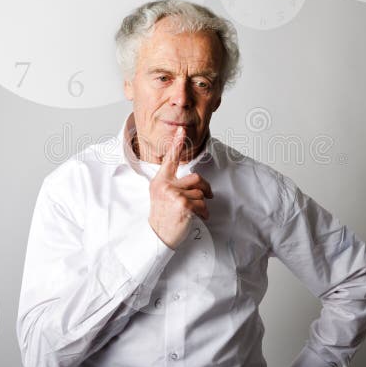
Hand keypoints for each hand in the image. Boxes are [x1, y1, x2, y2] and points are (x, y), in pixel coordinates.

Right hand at [148, 126, 212, 247]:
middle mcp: (165, 185)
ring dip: (202, 205)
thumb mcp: (161, 196)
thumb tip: (194, 181)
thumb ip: (172, 184)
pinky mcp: (183, 205)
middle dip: (205, 188)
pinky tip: (197, 218)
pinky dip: (204, 213)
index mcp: (160, 181)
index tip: (182, 130)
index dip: (177, 144)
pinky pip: (202, 204)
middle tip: (207, 196)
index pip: (170, 160)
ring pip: (200, 193)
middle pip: (195, 178)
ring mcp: (174, 195)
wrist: (157, 236)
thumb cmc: (163, 216)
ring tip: (193, 213)